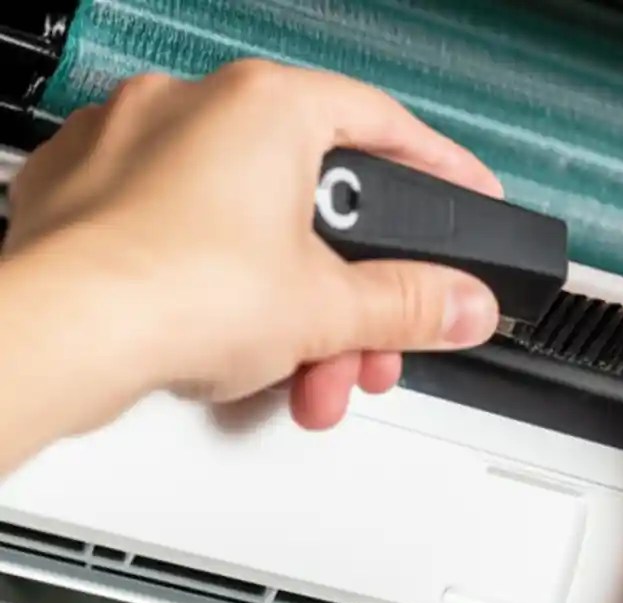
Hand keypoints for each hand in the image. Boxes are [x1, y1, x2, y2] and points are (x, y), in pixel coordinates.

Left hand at [3, 60, 502, 430]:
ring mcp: (129, 147)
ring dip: (290, 308)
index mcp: (263, 106)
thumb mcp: (329, 308)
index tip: (463, 195)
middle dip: (349, 289)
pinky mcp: (83, 196)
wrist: (55, 337)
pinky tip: (232, 340)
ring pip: (246, 226)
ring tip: (302, 371)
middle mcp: (191, 108)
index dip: (437, 166)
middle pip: (311, 199)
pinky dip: (219, 287)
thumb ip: (411, 303)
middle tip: (371, 336)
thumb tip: (462, 304)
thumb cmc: (171, 291)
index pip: (381, 123)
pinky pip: (182, 237)